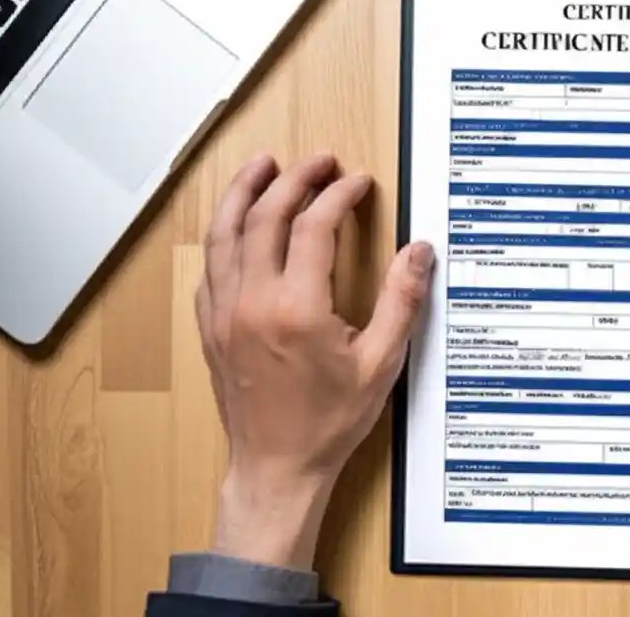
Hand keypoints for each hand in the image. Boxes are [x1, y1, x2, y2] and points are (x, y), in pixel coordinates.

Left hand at [196, 154, 434, 569]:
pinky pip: (209, 266)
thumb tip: (420, 252)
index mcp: (296, 308)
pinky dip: (224, 234)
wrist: (277, 467)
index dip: (338, 194)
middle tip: (318, 162)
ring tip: (262, 166)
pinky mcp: (210, 327)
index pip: (313, 226)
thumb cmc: (328, 423)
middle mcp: (252, 302)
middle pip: (265, 216)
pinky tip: (237, 226)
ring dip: (244, 192)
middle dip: (294, 179)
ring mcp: (224, 313)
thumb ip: (402, 302)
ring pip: (225, 233)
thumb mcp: (381, 364)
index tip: (357, 183)